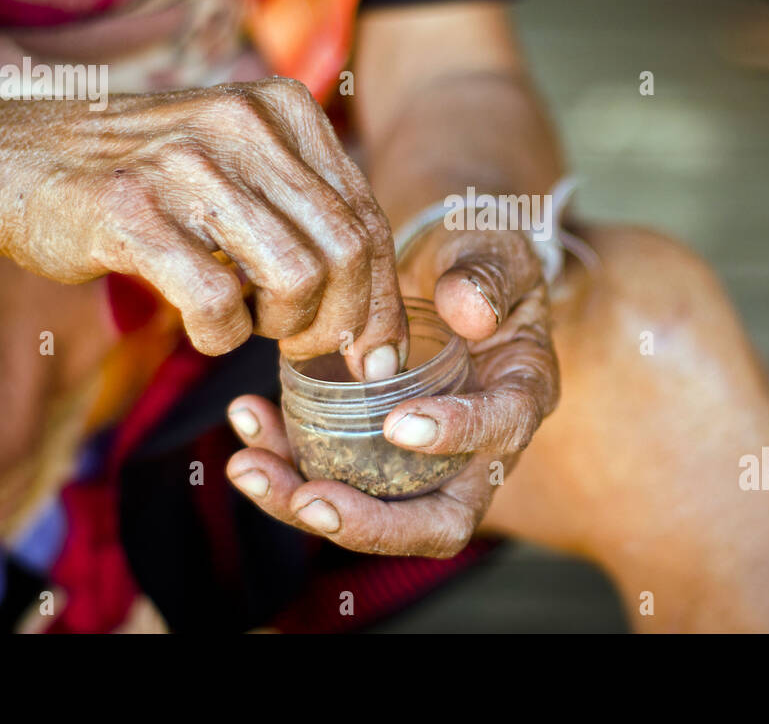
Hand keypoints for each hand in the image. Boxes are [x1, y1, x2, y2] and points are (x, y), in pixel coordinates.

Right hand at [0, 80, 405, 371]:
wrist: (11, 162)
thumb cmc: (143, 178)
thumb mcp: (238, 163)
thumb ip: (306, 206)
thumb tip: (376, 298)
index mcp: (283, 109)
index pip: (366, 217)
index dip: (381, 298)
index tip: (377, 351)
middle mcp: (243, 124)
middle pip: (345, 251)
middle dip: (342, 323)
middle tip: (311, 350)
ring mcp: (187, 164)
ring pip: (296, 277)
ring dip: (282, 326)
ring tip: (252, 326)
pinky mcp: (133, 211)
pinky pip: (219, 302)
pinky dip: (222, 336)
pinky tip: (205, 327)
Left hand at [225, 225, 558, 555]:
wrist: (435, 262)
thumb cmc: (475, 254)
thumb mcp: (491, 246)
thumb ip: (486, 275)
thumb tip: (472, 312)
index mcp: (521, 391)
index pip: (502, 431)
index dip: (458, 436)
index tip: (399, 424)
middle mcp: (478, 445)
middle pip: (436, 520)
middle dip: (368, 522)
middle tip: (307, 499)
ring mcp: (421, 458)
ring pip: (372, 512)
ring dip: (303, 500)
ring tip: (248, 465)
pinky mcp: (370, 451)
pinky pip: (329, 474)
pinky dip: (283, 457)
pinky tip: (247, 418)